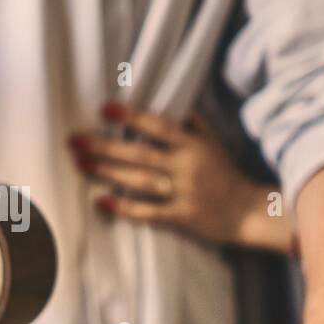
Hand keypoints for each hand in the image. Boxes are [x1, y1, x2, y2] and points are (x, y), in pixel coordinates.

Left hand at [69, 103, 291, 253]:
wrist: (250, 212)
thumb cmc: (228, 175)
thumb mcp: (215, 144)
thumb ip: (196, 125)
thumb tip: (180, 105)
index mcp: (193, 146)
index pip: (158, 126)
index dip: (131, 117)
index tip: (104, 109)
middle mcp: (187, 167)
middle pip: (139, 154)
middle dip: (103, 146)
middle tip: (73, 140)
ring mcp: (184, 192)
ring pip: (139, 181)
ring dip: (107, 173)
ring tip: (79, 165)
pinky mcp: (182, 217)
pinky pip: (148, 212)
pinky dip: (124, 208)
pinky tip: (100, 202)